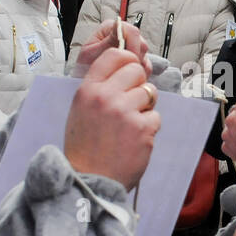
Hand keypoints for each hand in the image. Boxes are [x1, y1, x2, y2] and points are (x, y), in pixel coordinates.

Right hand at [65, 48, 160, 189]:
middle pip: (136, 70)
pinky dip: (148, 127)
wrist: (90, 181)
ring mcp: (125, 112)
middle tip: (130, 102)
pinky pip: (155, 116)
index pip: (114, 55)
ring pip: (149, 92)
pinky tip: (134, 139)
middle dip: (138, 84)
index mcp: (88, 90)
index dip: (127, 60)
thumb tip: (125, 68)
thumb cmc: (85, 147)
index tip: (130, 71)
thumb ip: (100, 88)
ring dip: (144, 107)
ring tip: (129, 124)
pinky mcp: (143, 128)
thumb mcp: (81, 110)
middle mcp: (106, 97)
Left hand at [72, 20, 149, 76]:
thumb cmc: (84, 66)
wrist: (84, 81)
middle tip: (123, 71)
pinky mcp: (136, 59)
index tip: (127, 61)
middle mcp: (123, 35)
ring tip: (121, 75)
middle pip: (141, 43)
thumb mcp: (92, 54)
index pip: (132, 31)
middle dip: (134, 59)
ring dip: (136, 67)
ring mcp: (131, 47)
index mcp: (111, 28)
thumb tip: (118, 25)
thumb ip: (107, 41)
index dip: (133, 46)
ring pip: (144, 56)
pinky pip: (146, 65)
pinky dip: (139, 73)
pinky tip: (126, 77)